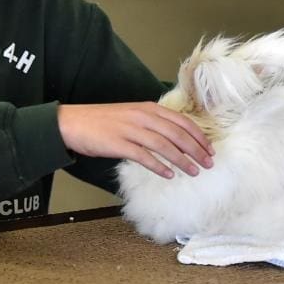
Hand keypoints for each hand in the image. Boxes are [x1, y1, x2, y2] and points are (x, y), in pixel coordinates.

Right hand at [57, 102, 214, 179]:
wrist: (73, 122)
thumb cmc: (102, 121)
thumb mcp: (131, 115)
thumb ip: (152, 123)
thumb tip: (174, 138)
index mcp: (148, 108)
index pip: (181, 121)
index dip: (198, 135)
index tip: (210, 148)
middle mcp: (142, 116)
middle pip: (177, 134)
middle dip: (196, 149)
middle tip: (209, 163)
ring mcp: (130, 129)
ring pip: (164, 145)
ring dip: (182, 160)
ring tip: (194, 171)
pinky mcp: (119, 143)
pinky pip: (144, 156)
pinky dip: (159, 166)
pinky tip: (169, 175)